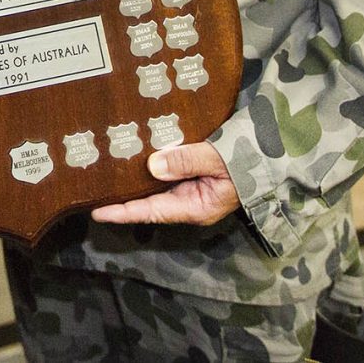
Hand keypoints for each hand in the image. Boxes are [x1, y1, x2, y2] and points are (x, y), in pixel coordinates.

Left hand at [88, 142, 238, 226]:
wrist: (272, 151)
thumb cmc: (247, 161)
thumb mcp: (216, 160)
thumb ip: (186, 161)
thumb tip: (152, 165)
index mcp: (195, 207)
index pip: (151, 213)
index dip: (123, 213)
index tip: (96, 212)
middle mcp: (189, 200)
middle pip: (148, 201)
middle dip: (122, 196)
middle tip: (91, 189)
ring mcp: (192, 187)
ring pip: (155, 185)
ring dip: (133, 178)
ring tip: (104, 171)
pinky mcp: (194, 171)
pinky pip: (167, 170)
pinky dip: (150, 164)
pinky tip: (134, 153)